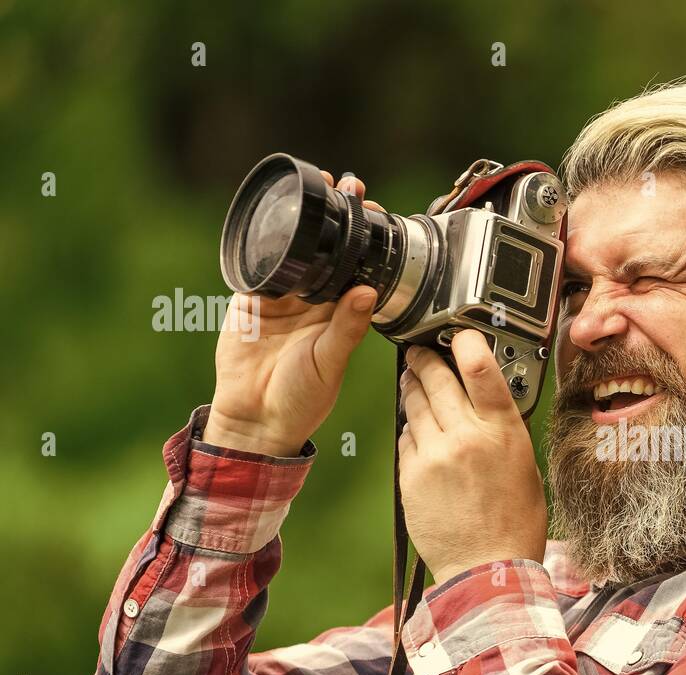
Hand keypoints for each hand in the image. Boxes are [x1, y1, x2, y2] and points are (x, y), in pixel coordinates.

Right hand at [204, 172, 386, 456]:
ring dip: (304, 220)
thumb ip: (348, 327)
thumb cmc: (301, 399)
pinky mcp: (249, 298)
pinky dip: (265, 240)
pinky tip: (276, 215)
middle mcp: (313, 300)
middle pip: (328, 249)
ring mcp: (281, 296)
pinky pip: (257, 263)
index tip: (376, 212)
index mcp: (340, 313)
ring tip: (318, 186)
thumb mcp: (330, 361)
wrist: (254, 418)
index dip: (366, 241)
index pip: (357, 268)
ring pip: (295, 249)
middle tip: (349, 186)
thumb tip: (368, 292)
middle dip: (338, 217)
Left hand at [398, 331, 547, 583]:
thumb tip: (483, 405)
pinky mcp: (411, 475)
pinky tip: (419, 435)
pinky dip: (410, 431)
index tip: (458, 335)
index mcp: (503, 432)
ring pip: (414, 404)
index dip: (465, 343)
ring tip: (413, 384)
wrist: (487, 569)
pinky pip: (405, 439)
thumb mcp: (524, 466)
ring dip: (412, 390)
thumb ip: (501, 431)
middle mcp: (467, 436)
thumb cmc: (514, 522)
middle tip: (420, 354)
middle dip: (425, 361)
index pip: (481, 369)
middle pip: (436, 379)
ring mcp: (435, 454)